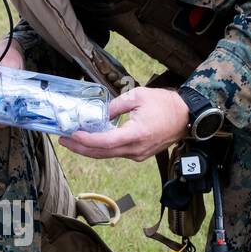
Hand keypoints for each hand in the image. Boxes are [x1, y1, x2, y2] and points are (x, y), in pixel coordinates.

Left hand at [59, 87, 189, 161]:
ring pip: (108, 155)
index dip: (86, 140)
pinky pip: (116, 153)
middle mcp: (136, 149)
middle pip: (102, 153)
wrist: (187, 116)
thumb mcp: (138, 96)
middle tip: (64, 140)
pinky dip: (102, 148)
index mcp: (136, 134)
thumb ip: (116, 105)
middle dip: (80, 147)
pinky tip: (92, 140)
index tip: (71, 134)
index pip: (105, 142)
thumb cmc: (166, 104)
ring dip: (89, 149)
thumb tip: (100, 112)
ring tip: (73, 140)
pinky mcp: (139, 154)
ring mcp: (138, 154)